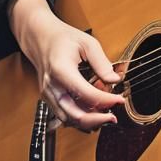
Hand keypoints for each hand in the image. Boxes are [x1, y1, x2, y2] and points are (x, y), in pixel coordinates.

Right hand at [8, 0, 123, 131]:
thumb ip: (101, 63)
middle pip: (74, 114)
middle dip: (96, 120)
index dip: (105, 100)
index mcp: (61, 70)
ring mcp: (49, 95)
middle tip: (114, 117)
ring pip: (68, 119)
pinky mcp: (50, 98)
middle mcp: (52, 86)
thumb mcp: (87, 43)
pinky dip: (80, 119)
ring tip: (106, 116)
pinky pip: (64, 115)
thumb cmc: (63, 38)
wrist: (40, 38)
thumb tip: (115, 79)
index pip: (85, 94)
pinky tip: (93, 114)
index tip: (119, 100)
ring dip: (89, 122)